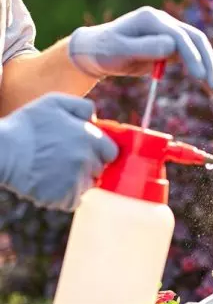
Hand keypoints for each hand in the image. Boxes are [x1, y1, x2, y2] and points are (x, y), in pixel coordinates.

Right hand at [0, 93, 117, 211]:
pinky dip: (65, 196)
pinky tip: (49, 183)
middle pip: (99, 170)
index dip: (99, 151)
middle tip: (64, 160)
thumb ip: (82, 107)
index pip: (111, 152)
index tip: (85, 150)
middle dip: (87, 166)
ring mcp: (76, 181)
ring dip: (76, 182)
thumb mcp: (54, 102)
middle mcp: (87, 160)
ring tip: (54, 171)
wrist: (1, 151)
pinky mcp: (64, 198)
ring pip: (87, 186)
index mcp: (89, 138)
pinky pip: (74, 200)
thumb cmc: (26, 125)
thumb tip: (96, 120)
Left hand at [68, 6, 212, 95]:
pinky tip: (209, 89)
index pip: (179, 36)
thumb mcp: (120, 50)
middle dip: (208, 65)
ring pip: (199, 50)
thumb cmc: (105, 50)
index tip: (199, 78)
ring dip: (210, 70)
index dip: (192, 56)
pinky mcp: (172, 47)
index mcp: (152, 19)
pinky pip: (193, 58)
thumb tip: (172, 46)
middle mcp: (165, 23)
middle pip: (196, 40)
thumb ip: (145, 48)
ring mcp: (170, 34)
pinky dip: (202, 73)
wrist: (96, 51)